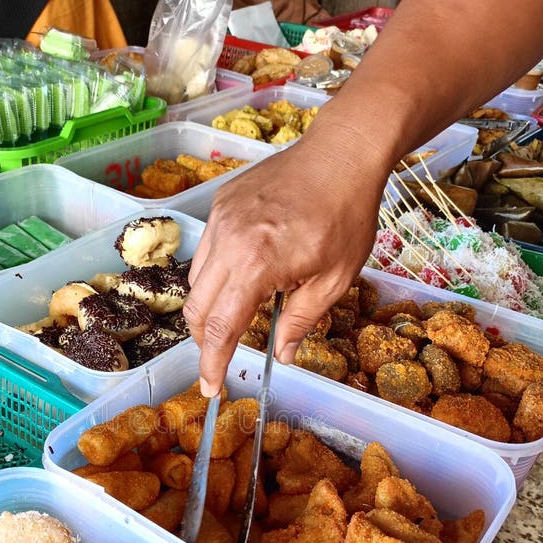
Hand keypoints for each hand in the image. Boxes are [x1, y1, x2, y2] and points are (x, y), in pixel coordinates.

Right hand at [183, 113, 390, 394]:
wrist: (341, 153)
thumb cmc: (346, 216)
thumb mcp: (334, 279)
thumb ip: (300, 321)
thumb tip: (281, 355)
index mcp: (256, 266)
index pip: (220, 328)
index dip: (212, 364)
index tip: (210, 388)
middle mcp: (228, 242)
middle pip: (196, 308)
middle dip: (204, 339)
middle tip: (223, 355)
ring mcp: (220, 220)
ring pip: (196, 280)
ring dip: (210, 306)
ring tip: (239, 310)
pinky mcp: (220, 204)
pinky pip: (206, 250)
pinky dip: (216, 273)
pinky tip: (242, 273)